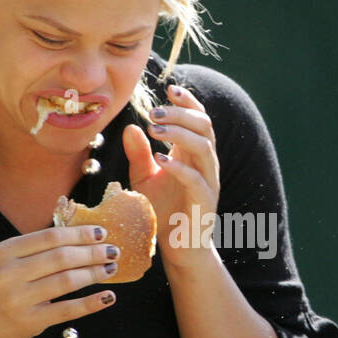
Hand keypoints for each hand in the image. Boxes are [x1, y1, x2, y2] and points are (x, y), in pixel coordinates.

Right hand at [0, 225, 119, 337]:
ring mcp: (19, 298)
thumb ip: (35, 250)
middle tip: (113, 251)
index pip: (50, 237)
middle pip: (62, 257)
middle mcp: (9, 272)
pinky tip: (108, 296)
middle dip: (93, 252)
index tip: (102, 233)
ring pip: (67, 281)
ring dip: (95, 273)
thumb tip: (82, 237)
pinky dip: (91, 303)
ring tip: (112, 268)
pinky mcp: (29, 322)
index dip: (80, 234)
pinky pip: (67, 310)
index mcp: (5, 251)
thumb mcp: (6, 264)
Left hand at [123, 83, 219, 270]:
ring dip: (179, 135)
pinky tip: (160, 160)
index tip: (169, 89)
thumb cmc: (164, 212)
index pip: (199, 119)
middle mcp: (206, 164)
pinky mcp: (204, 202)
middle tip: (153, 112)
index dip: (188, 102)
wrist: (179, 248)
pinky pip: (197, 179)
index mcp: (194, 154)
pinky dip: (179, 167)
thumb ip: (139, 154)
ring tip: (153, 129)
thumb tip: (129, 127)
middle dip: (180, 114)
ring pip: (204, 148)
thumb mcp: (146, 179)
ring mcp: (208, 182)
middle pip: (204, 126)